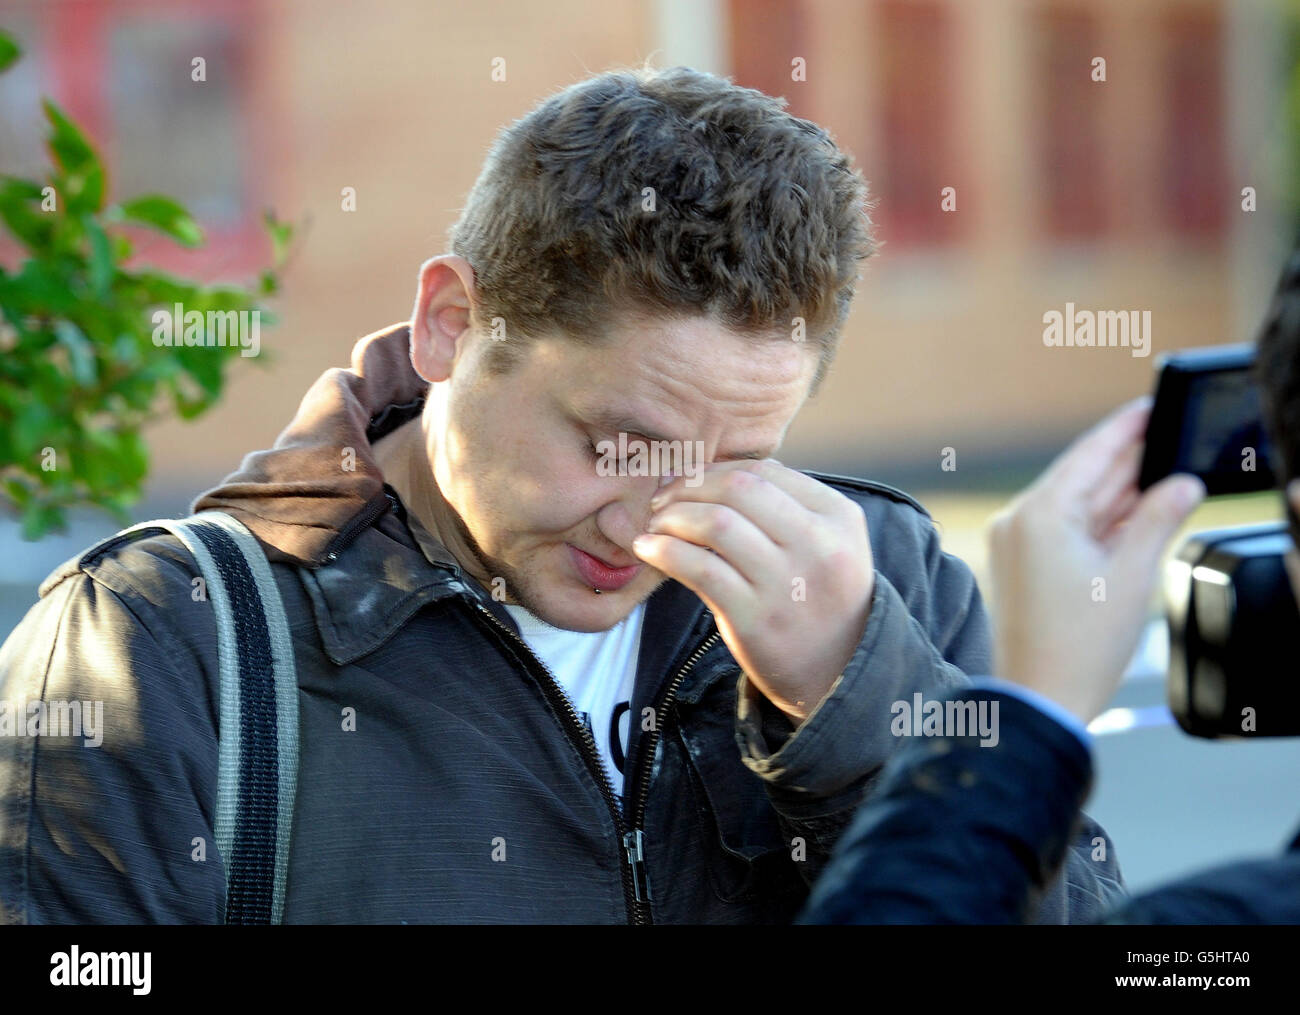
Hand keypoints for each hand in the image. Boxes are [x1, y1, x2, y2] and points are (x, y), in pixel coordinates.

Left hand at [632, 460, 874, 723]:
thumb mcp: (827, 544)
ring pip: (716, 523)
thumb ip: (786, 505)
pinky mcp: (755, 618)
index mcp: (837, 516)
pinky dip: (665, 551)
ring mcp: (787, 583)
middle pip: (739, 490)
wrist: (839, 674)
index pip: (764, 471)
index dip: (714, 471)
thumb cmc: (818, 599)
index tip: (685, 481)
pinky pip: (699, 568)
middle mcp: (818, 545)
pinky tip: (648, 549)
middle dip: (690, 488)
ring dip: (673, 517)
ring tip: (655, 526)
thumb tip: (718, 471)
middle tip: (662, 501)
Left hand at [987, 398, 1205, 722]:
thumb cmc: (1078, 647)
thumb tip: (1182, 483)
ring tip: (1160, 476)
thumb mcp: (1132, 576)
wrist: (1039, 699)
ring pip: (1074, 502)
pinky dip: (1096, 521)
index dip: (1125, 429)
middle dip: (1127, 462)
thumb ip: (1158, 519)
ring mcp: (1014, 541)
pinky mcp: (1019, 563)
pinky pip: (1062, 526)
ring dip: (1115, 494)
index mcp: (1040, 513)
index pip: (1090, 454)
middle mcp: (1018, 520)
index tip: (1150, 407)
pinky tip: (1130, 514)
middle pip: (1081, 475)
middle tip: (1168, 440)